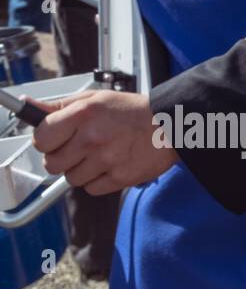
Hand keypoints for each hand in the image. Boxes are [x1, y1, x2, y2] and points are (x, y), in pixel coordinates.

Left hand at [32, 90, 177, 194]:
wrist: (171, 126)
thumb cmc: (133, 112)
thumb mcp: (95, 98)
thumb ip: (61, 106)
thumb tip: (32, 109)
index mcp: (83, 115)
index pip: (42, 139)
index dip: (45, 142)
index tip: (53, 141)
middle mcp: (92, 138)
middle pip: (53, 164)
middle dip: (60, 160)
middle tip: (75, 152)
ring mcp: (107, 160)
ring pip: (72, 179)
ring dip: (80, 171)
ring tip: (96, 158)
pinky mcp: (121, 177)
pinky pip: (92, 189)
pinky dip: (96, 182)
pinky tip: (108, 168)